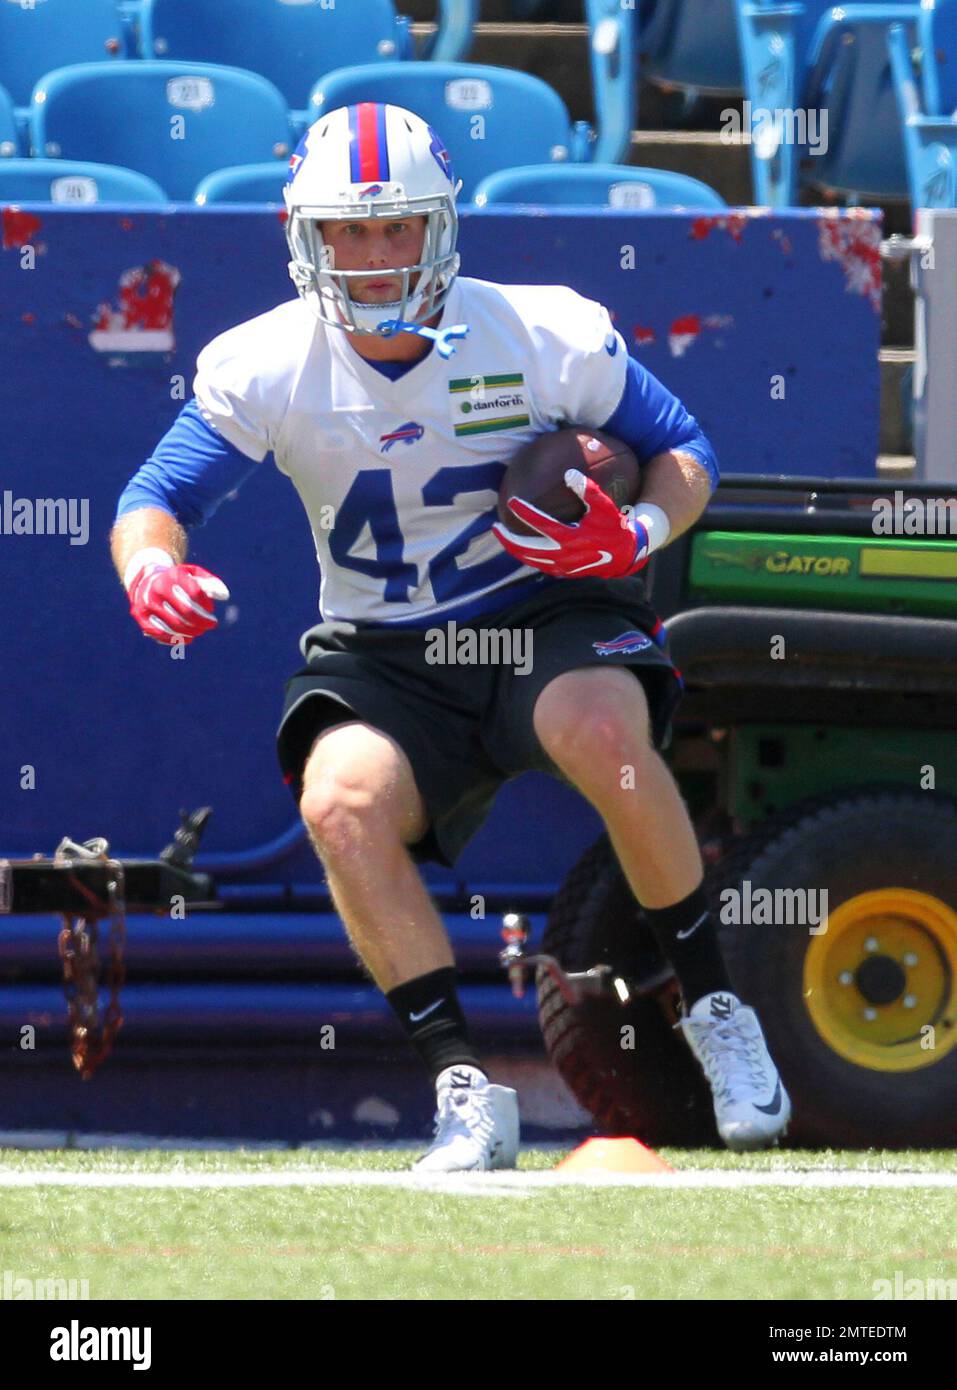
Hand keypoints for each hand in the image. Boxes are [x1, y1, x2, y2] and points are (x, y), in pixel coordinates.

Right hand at [128, 561, 229, 644]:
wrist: (146, 580)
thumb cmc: (177, 580)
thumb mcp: (193, 574)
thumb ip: (210, 583)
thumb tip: (225, 596)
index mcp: (172, 576)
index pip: (195, 592)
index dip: (206, 604)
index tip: (210, 609)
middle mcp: (157, 589)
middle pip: (186, 611)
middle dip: (203, 621)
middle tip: (211, 624)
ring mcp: (147, 604)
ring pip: (174, 625)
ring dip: (191, 632)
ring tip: (199, 631)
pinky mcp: (141, 617)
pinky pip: (160, 633)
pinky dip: (176, 639)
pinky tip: (188, 639)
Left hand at [491, 469, 649, 577]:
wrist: (625, 555)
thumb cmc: (614, 527)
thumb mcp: (605, 507)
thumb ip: (588, 490)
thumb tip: (569, 473)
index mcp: (571, 537)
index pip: (540, 524)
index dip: (524, 512)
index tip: (512, 501)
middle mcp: (563, 554)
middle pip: (527, 549)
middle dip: (509, 539)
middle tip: (496, 527)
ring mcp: (562, 566)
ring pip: (530, 560)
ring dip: (515, 550)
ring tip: (504, 537)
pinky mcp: (564, 572)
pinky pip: (539, 565)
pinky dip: (527, 557)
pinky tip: (521, 548)